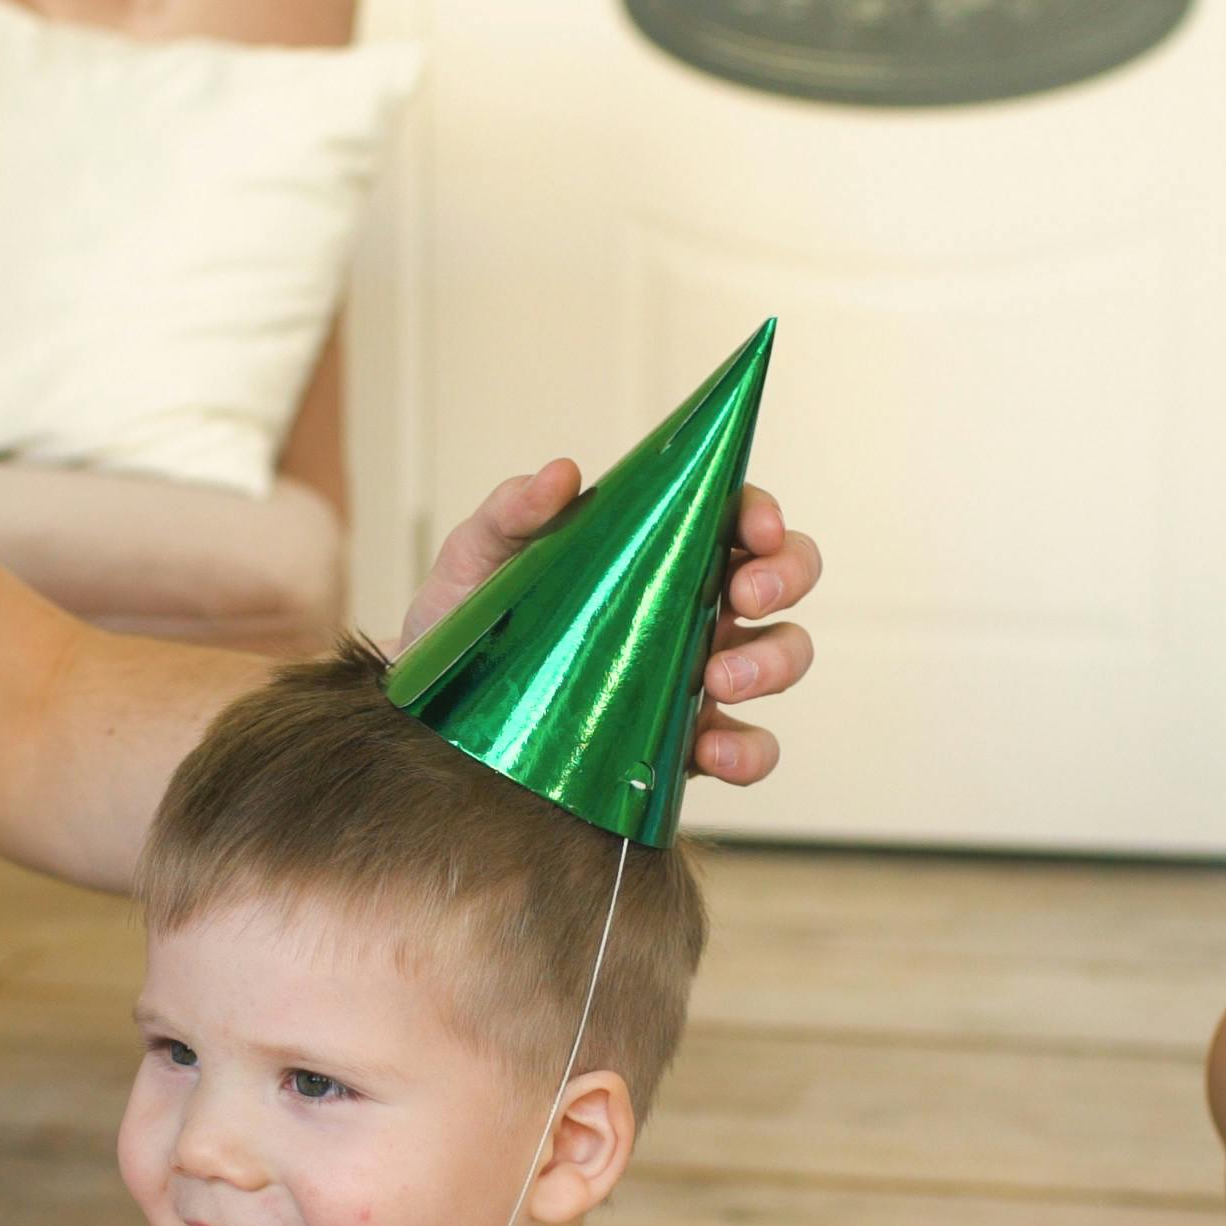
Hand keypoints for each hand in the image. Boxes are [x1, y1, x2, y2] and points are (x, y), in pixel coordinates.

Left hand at [406, 459, 821, 785]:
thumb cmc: (472, 619)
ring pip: (781, 660)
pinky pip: (748, 750)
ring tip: (720, 679)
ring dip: (772, 664)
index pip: (733, 516)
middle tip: (745, 598)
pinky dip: (749, 751)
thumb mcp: (479, 555)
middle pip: (782, 581)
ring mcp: (696, 678)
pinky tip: (711, 751)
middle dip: (785, 581)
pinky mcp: (685, 746)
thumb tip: (561, 474)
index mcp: (660, 550)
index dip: (761, 515)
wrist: (440, 713)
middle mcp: (693, 609)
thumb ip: (513, 510)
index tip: (755, 530)